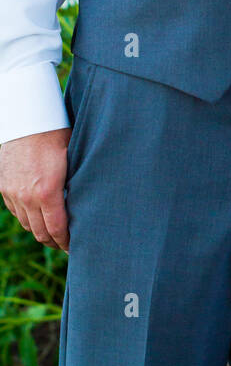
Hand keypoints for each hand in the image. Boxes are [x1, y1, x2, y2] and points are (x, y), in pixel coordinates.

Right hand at [0, 128, 72, 251]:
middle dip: (55, 241)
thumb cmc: (57, 136)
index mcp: (47, 191)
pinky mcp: (4, 188)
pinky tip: (39, 216)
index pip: (57, 229)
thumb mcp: (73, 160)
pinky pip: (16, 212)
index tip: (75, 246)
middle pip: (40, 233)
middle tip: (67, 243)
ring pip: (27, 224)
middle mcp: (27, 196)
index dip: (66, 242)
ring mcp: (13, 193)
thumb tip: (88, 206)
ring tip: (54, 232)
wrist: (27, 119)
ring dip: (40, 231)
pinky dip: (28, 218)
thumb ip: (75, 186)